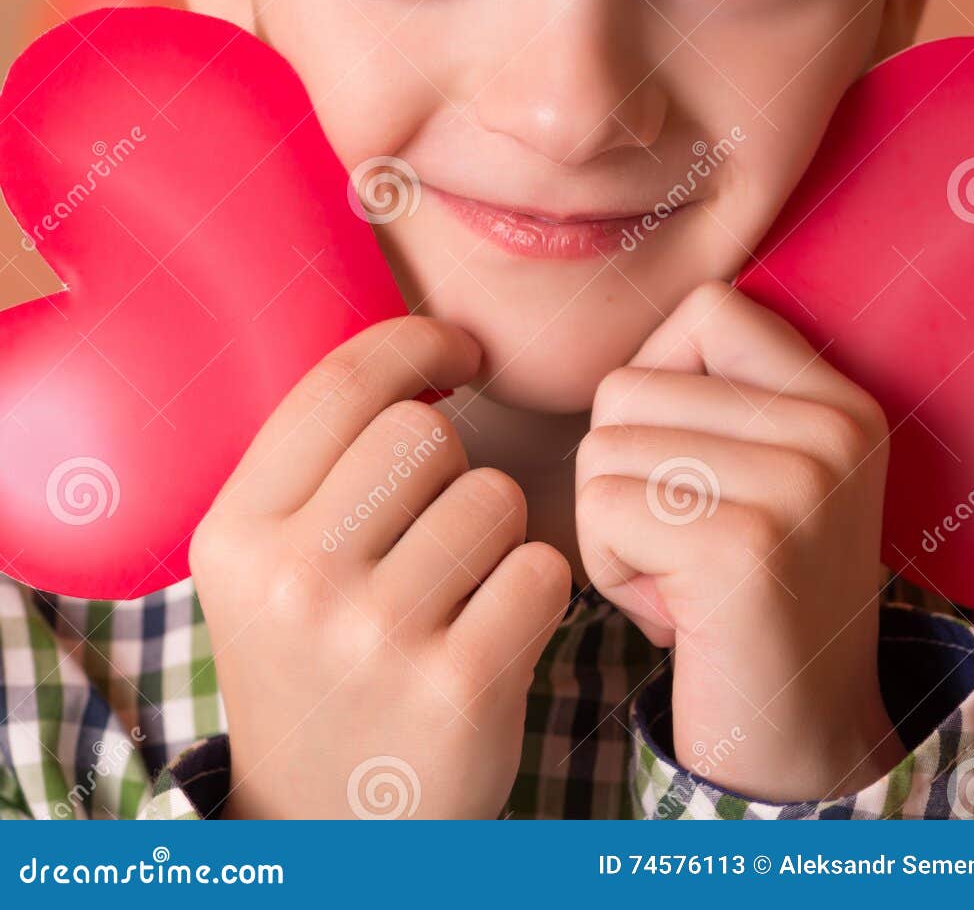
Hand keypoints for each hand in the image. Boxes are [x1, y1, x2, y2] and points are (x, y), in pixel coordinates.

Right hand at [191, 317, 571, 818]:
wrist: (329, 829)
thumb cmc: (315, 663)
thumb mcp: (268, 565)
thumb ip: (317, 461)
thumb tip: (422, 338)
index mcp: (236, 533)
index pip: (343, 380)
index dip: (418, 342)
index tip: (458, 352)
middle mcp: (293, 581)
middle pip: (426, 432)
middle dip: (453, 463)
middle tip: (438, 520)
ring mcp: (373, 639)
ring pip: (494, 497)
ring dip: (499, 533)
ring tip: (461, 588)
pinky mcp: (457, 689)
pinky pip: (542, 570)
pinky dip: (537, 592)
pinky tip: (497, 630)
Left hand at [575, 280, 901, 803]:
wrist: (801, 743)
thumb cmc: (752, 600)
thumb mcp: (766, 475)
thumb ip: (718, 395)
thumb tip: (624, 330)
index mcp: (841, 402)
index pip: (708, 308)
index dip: (660, 378)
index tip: (686, 462)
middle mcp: (832, 429)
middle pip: (630, 385)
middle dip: (622, 473)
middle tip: (683, 547)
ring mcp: (795, 484)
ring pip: (603, 447)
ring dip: (611, 528)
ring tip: (679, 580)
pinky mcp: (741, 545)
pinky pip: (601, 509)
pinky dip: (610, 570)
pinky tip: (671, 616)